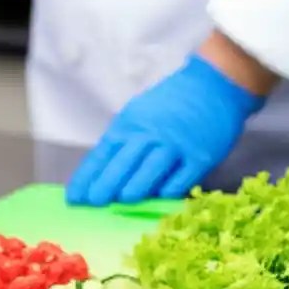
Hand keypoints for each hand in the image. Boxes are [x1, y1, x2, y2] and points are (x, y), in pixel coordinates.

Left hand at [66, 52, 266, 205]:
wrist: (214, 83)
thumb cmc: (171, 103)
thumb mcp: (139, 114)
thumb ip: (123, 141)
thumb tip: (102, 175)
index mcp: (129, 125)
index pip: (101, 156)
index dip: (86, 178)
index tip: (74, 198)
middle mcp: (149, 136)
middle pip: (121, 167)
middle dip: (103, 188)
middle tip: (93, 204)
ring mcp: (175, 147)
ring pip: (147, 175)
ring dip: (132, 192)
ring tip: (122, 202)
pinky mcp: (200, 158)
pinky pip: (179, 181)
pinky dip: (166, 193)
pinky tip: (157, 199)